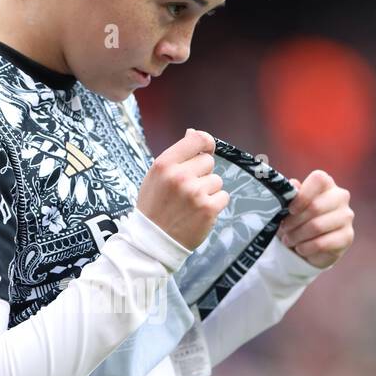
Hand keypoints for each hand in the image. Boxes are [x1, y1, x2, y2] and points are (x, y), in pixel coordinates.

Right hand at [136, 128, 228, 250]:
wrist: (152, 241)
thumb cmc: (155, 207)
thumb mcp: (156, 176)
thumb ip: (176, 156)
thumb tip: (194, 133)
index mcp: (164, 164)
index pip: (197, 140)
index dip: (206, 142)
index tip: (207, 149)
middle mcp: (180, 176)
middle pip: (208, 161)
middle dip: (202, 174)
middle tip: (187, 190)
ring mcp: (195, 193)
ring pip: (216, 180)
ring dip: (208, 191)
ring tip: (191, 204)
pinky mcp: (208, 209)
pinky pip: (223, 197)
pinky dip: (215, 205)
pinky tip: (199, 213)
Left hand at [278, 169, 353, 268]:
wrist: (308, 245)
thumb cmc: (298, 220)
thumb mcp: (290, 207)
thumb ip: (291, 195)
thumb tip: (293, 184)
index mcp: (326, 184)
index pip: (318, 180)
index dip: (302, 195)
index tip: (290, 210)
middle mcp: (340, 197)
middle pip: (315, 207)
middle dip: (294, 222)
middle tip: (284, 231)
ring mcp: (346, 216)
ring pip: (317, 226)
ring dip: (297, 236)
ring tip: (289, 240)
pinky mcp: (347, 236)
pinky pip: (322, 243)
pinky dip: (306, 248)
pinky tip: (300, 248)